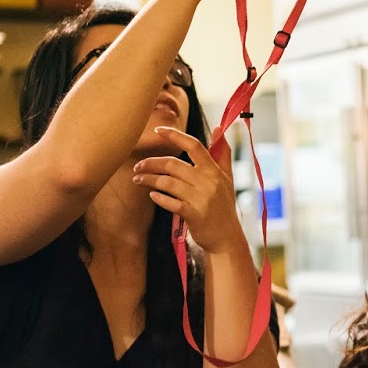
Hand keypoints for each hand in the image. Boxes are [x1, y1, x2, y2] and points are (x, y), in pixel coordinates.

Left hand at [134, 128, 248, 255]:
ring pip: (168, 183)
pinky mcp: (194, 215)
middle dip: (151, 163)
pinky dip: (159, 198)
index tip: (158, 131)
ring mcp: (201, 199)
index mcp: (214, 171)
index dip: (175, 135)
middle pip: (173, 164)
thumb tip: (221, 128)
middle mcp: (208, 183)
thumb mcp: (228, 179)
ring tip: (139, 180)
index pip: (194, 146)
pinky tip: (152, 196)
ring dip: (149, 180)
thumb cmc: (224, 207)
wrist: (227, 238)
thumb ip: (223, 153)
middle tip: (139, 166)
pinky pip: (171, 203)